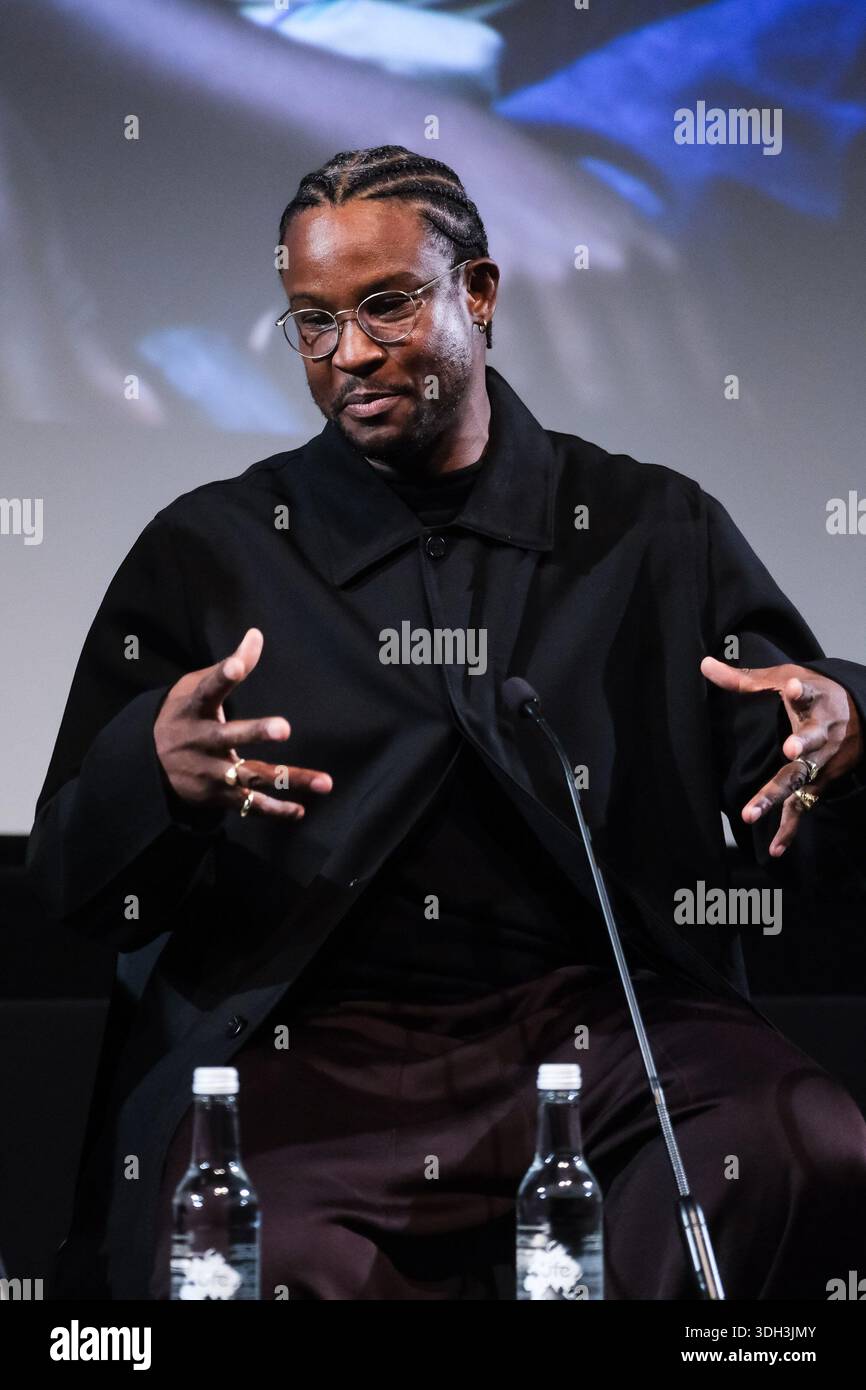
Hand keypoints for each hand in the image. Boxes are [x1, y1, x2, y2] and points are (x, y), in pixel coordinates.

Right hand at [154, 627, 332, 818]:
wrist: (146, 765)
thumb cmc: (182, 716)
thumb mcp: (194, 687)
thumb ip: (230, 665)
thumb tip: (256, 635)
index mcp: (194, 709)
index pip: (208, 689)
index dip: (223, 676)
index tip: (237, 665)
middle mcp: (201, 741)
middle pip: (229, 736)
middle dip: (256, 733)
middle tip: (284, 728)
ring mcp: (210, 771)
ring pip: (251, 776)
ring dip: (288, 779)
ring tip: (325, 781)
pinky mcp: (218, 796)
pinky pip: (250, 805)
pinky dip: (275, 810)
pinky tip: (301, 810)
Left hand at [700, 657, 863, 856]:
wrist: (862, 717)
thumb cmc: (815, 694)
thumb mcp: (784, 678)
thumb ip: (745, 679)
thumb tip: (704, 665)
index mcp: (815, 702)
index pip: (809, 694)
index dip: (802, 690)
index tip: (793, 685)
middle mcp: (822, 733)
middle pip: (811, 740)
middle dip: (802, 744)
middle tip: (790, 748)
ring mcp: (822, 762)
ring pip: (800, 778)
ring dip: (778, 794)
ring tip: (752, 811)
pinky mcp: (819, 784)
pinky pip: (802, 807)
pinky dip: (789, 829)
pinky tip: (775, 850)